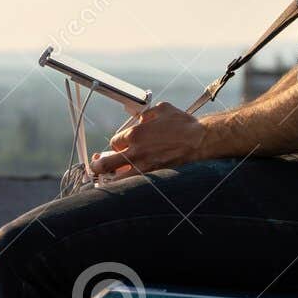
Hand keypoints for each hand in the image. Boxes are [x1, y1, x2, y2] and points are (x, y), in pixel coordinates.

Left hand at [88, 102, 206, 177]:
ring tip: (103, 181)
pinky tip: (123, 188)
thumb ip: (147, 113)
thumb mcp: (163, 109)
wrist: (202, 141)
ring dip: (110, 180)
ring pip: (118, 179)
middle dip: (98, 165)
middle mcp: (136, 152)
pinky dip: (127, 187)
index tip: (121, 146)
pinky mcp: (155, 177)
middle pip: (106, 163)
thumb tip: (141, 118)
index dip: (117, 144)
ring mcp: (144, 167)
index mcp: (135, 134)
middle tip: (95, 166)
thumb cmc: (184, 124)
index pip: (115, 142)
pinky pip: (135, 185)